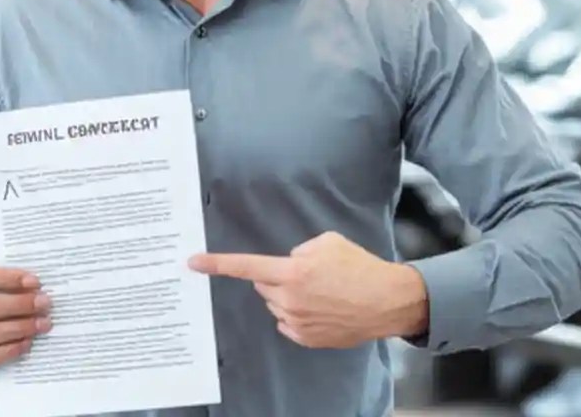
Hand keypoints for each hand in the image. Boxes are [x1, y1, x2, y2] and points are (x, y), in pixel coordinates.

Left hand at [188, 231, 427, 348]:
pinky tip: (321, 308)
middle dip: (276, 276)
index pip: (246, 266)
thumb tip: (289, 262)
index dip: (217, 264)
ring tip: (321, 292)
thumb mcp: (328, 242)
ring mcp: (296, 322)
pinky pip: (287, 322)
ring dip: (287, 295)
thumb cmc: (359, 267)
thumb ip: (299, 250)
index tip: (193, 263)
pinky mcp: (305, 337)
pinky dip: (297, 313)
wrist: (386, 301)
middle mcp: (289, 299)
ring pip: (275, 303)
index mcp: (293, 272)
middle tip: (305, 274)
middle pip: (263, 284)